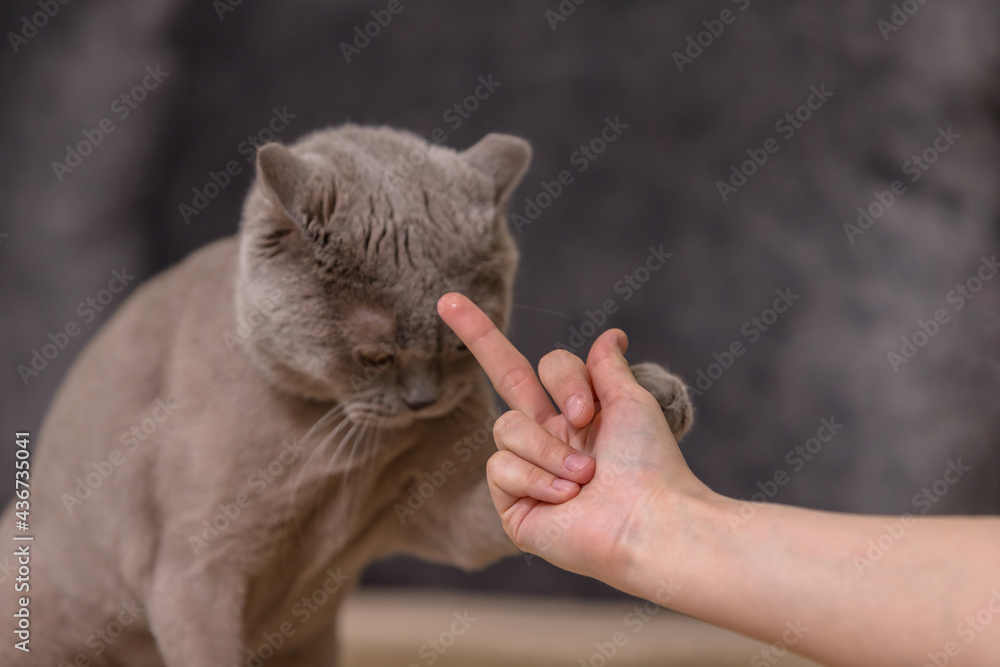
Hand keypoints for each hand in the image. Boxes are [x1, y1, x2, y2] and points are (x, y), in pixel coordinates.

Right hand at [437, 293, 708, 591]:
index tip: (588, 406)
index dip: (561, 374)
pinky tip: (565, 499)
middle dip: (476, 334)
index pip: (544, 368)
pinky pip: (501, 467)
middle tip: (446, 298)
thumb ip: (607, 367)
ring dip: (550, 450)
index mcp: (574, 415)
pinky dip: (538, 480)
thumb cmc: (648, 465)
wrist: (648, 521)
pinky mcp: (512, 505)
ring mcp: (526, 471)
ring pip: (507, 428)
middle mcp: (546, 439)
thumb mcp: (630, 403)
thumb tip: (611, 334)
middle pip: (503, 376)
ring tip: (584, 476)